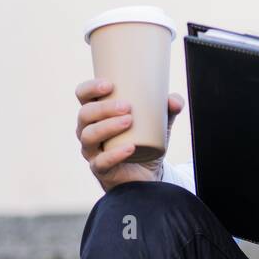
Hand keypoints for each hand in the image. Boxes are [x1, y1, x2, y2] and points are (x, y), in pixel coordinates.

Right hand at [75, 78, 184, 192]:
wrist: (146, 173)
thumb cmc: (145, 140)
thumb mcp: (159, 123)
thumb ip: (168, 109)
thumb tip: (175, 100)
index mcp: (96, 113)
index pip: (83, 95)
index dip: (90, 88)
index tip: (110, 85)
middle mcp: (87, 129)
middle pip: (85, 114)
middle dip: (104, 108)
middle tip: (127, 106)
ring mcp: (91, 150)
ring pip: (88, 136)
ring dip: (107, 127)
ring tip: (129, 121)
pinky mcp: (100, 168)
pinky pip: (100, 162)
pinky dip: (115, 154)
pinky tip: (129, 148)